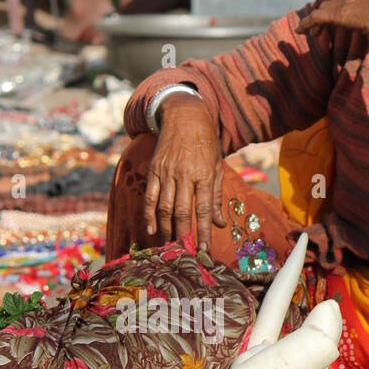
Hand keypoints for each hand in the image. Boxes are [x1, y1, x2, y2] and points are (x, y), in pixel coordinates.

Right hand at [143, 94, 225, 248]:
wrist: (185, 117)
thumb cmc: (205, 144)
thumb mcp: (216, 167)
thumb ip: (216, 196)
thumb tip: (219, 224)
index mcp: (204, 175)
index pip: (204, 209)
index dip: (203, 231)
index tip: (203, 250)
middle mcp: (185, 175)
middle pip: (182, 211)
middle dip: (183, 234)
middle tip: (184, 252)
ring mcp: (167, 172)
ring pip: (164, 207)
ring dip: (166, 229)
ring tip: (169, 244)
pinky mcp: (154, 170)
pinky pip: (150, 197)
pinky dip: (149, 215)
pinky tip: (151, 229)